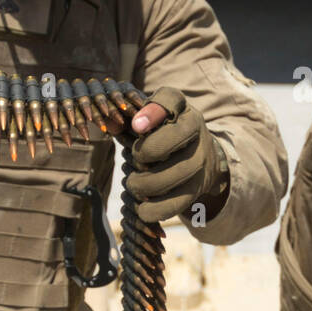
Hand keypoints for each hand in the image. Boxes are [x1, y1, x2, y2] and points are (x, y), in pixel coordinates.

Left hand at [125, 87, 228, 223]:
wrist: (203, 156)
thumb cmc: (167, 133)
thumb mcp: (154, 118)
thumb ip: (130, 117)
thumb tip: (109, 124)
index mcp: (182, 108)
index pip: (169, 101)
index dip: (150, 113)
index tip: (135, 126)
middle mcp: (196, 131)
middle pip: (158, 146)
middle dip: (139, 156)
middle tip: (134, 159)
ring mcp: (200, 161)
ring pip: (163, 179)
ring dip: (141, 185)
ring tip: (134, 183)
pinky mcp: (197, 188)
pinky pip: (172, 204)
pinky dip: (152, 210)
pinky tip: (142, 208)